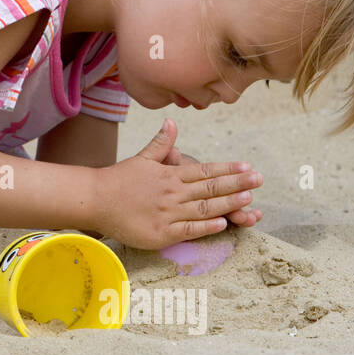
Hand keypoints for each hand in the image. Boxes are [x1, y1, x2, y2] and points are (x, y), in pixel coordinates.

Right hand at [93, 118, 261, 250]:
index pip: (205, 171)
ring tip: (249, 198)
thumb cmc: (118, 180)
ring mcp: (167, 213)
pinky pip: (188, 229)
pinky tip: (223, 222)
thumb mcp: (141, 158)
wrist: (94, 199)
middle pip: (210, 188)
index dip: (228, 169)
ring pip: (204, 207)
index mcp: (169, 174)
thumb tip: (172, 122)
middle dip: (237, 183)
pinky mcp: (160, 232)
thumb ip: (161, 143)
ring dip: (228, 202)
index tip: (247, 167)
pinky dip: (206, 226)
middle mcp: (172, 192)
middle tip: (259, 180)